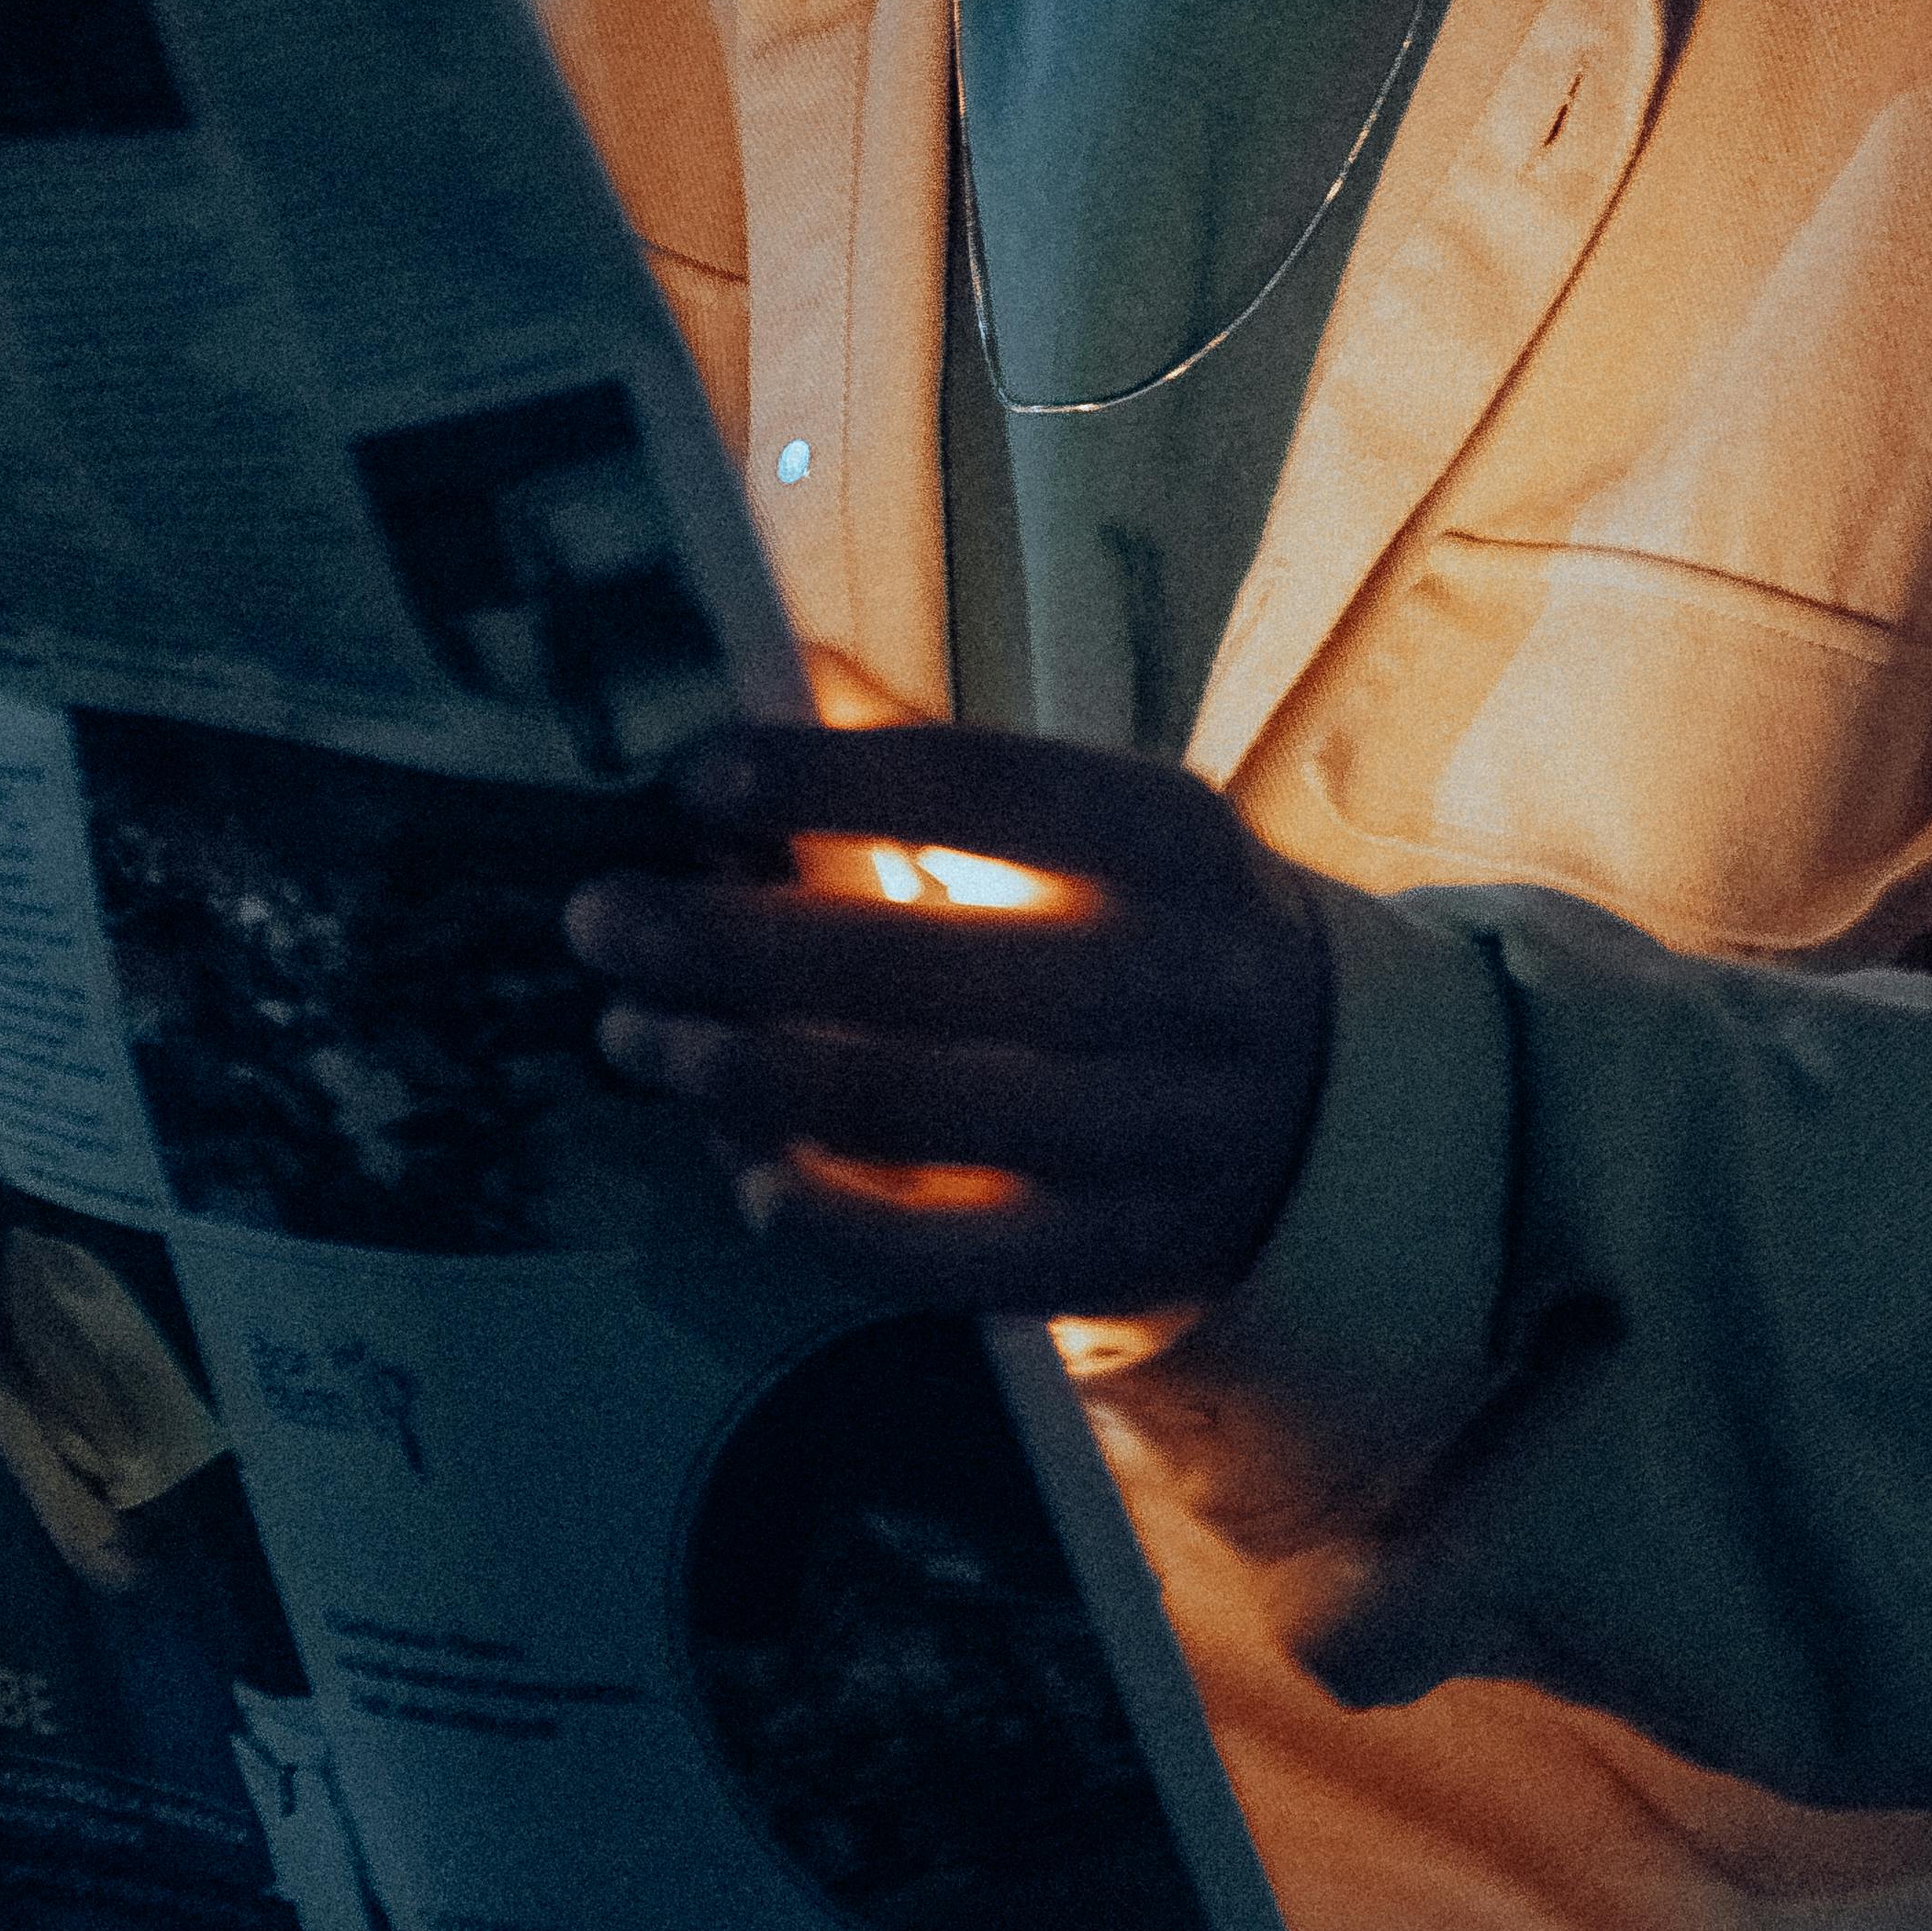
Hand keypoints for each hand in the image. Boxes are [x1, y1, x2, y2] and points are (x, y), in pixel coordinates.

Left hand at [567, 704, 1328, 1318]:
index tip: (692, 779)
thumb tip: (783, 669)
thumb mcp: (1098, 824)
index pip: (985, 788)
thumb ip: (943, 759)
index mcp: (1169, 838)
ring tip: (635, 1038)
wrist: (1328, 1110)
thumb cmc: (1153, 933)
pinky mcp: (1114, 1260)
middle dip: (732, 942)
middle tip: (603, 921)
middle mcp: (1176, 984)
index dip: (827, 780)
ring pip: (913, 1107)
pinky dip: (828, 1217)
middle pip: (920, 961)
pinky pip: (944, 1255)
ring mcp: (1151, 1134)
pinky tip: (746, 1171)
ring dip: (742, 1071)